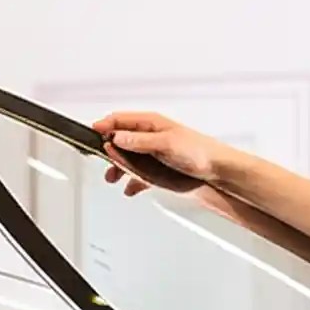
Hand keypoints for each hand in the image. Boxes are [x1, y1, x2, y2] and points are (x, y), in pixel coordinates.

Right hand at [92, 111, 231, 195]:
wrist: (217, 171)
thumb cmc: (199, 151)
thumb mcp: (165, 143)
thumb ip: (139, 141)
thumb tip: (117, 137)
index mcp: (150, 123)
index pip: (119, 120)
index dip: (103, 127)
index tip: (91, 136)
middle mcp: (149, 136)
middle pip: (119, 140)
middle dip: (107, 150)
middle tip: (100, 160)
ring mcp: (152, 153)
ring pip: (126, 158)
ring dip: (117, 168)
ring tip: (112, 178)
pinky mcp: (158, 169)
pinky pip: (138, 175)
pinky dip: (132, 182)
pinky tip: (129, 189)